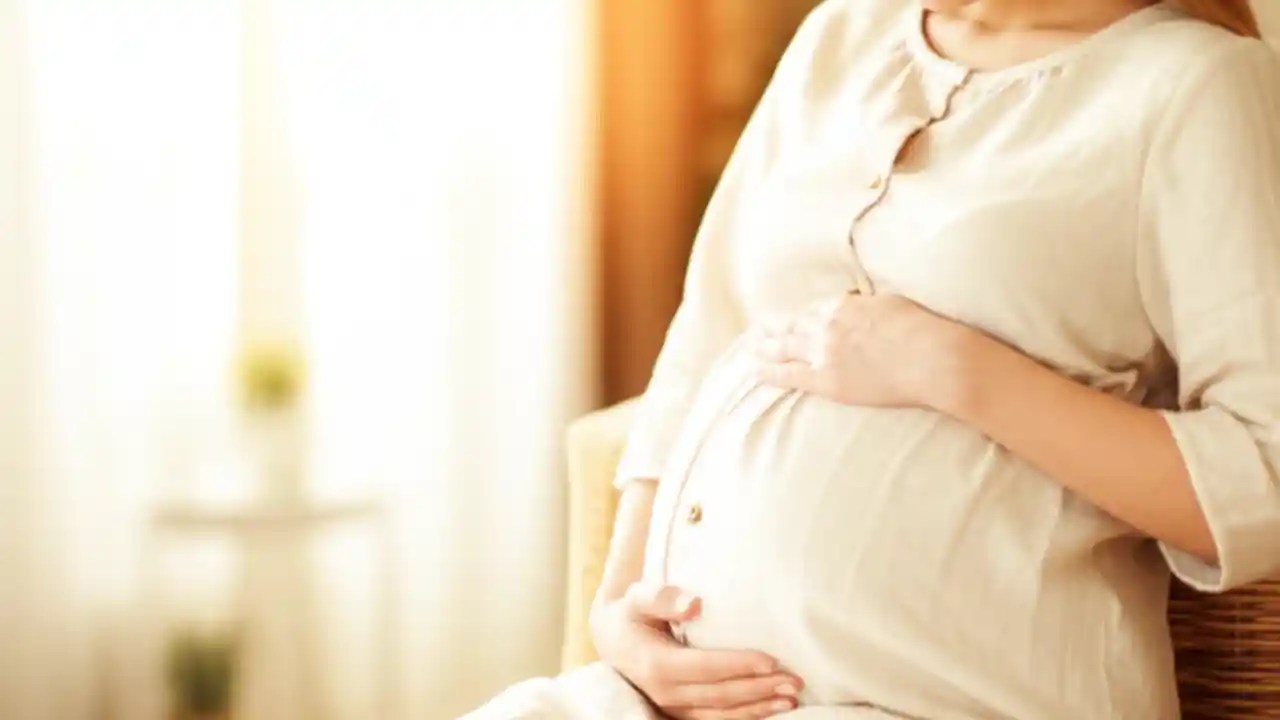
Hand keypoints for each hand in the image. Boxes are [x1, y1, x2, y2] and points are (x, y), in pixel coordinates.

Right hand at [591, 583, 802, 718]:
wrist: (611, 638)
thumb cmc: (630, 613)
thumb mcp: (637, 598)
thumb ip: (663, 598)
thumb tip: (695, 603)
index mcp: (656, 664)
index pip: (706, 667)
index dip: (739, 665)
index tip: (772, 661)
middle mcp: (664, 692)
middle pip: (720, 695)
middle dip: (759, 689)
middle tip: (794, 682)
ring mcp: (671, 707)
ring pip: (721, 715)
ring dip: (758, 708)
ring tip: (791, 700)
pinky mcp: (679, 713)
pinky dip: (744, 718)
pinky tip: (770, 710)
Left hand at [750, 291, 970, 409]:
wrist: (932, 358)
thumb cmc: (923, 330)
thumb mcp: (892, 304)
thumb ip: (869, 306)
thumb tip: (861, 306)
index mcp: (845, 305)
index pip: (815, 309)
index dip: (801, 316)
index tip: (791, 318)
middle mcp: (829, 325)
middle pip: (793, 324)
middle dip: (773, 327)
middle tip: (757, 329)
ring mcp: (826, 352)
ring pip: (785, 346)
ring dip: (765, 346)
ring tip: (751, 347)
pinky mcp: (829, 380)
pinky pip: (790, 374)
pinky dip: (770, 371)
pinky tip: (755, 371)